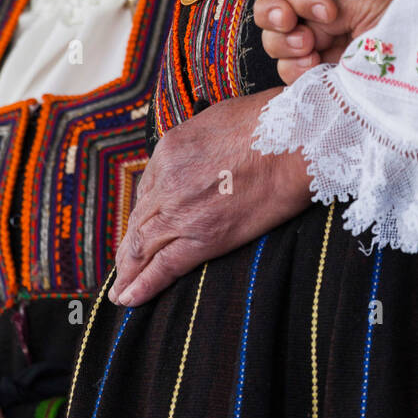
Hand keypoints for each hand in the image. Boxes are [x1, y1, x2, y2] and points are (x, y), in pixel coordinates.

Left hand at [109, 91, 310, 306]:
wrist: (295, 139)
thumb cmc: (269, 123)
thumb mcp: (217, 118)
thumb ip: (197, 144)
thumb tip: (200, 156)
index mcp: (170, 148)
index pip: (148, 190)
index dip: (144, 215)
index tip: (141, 229)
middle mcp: (167, 180)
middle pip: (140, 221)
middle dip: (130, 248)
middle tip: (122, 270)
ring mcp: (181, 209)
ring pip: (143, 246)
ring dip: (129, 271)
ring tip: (122, 290)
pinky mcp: (203, 236)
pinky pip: (164, 266)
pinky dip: (143, 285)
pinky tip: (129, 299)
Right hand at [254, 0, 404, 83]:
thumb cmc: (413, 16)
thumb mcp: (373, 1)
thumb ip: (332, 9)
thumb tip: (301, 28)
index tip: (327, 13)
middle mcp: (322, 8)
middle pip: (273, 6)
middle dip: (277, 18)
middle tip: (296, 31)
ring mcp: (320, 40)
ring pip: (276, 41)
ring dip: (286, 46)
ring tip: (311, 52)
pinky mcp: (323, 70)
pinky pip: (291, 70)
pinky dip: (294, 71)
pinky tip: (313, 70)